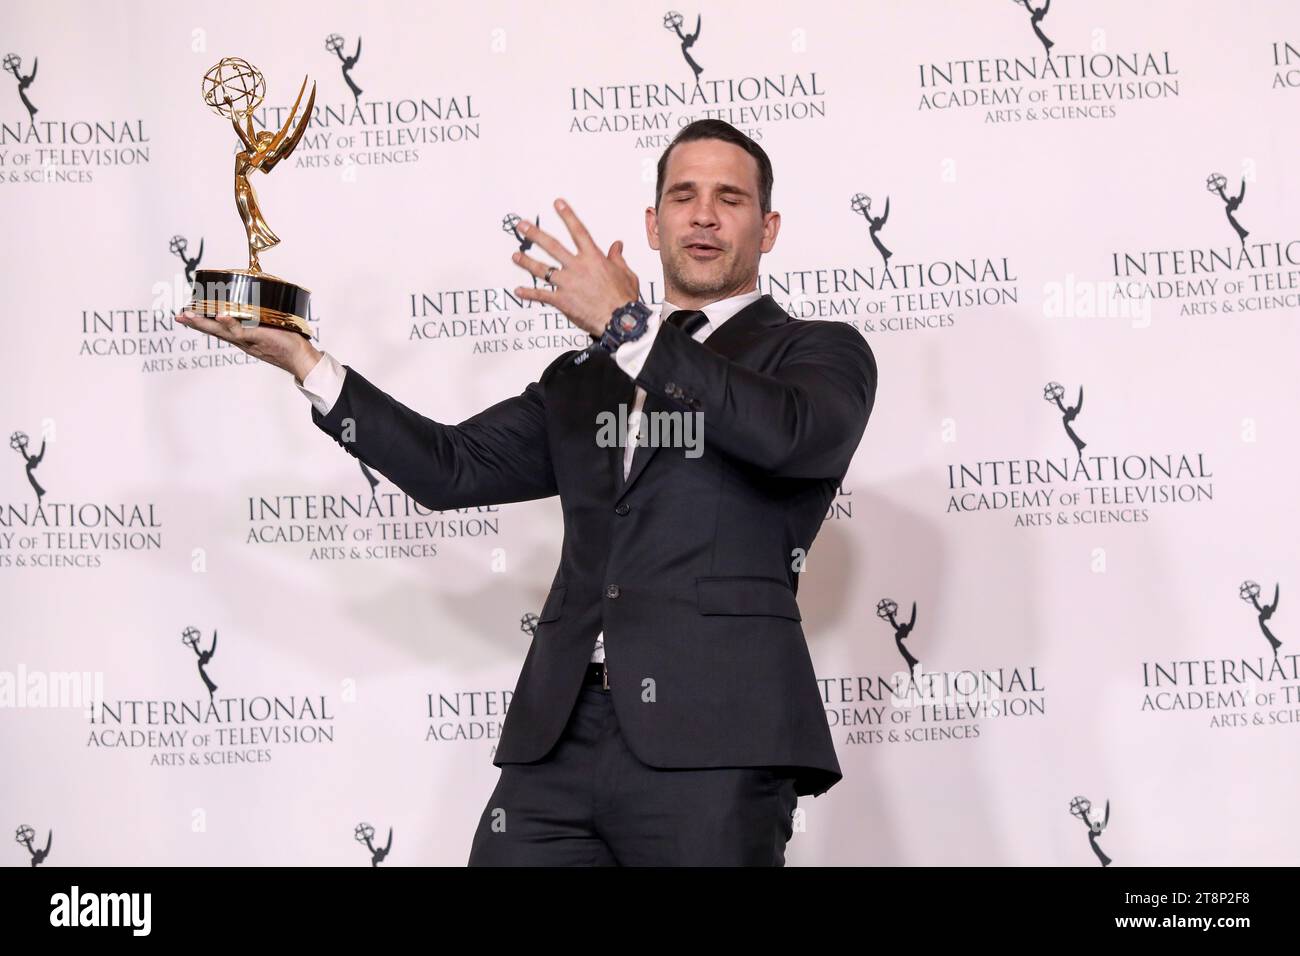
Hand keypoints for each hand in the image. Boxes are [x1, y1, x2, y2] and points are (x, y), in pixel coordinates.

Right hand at [177, 311, 321, 383]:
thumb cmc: (287, 342)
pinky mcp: (258, 338)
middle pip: (213, 330)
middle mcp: (240, 340)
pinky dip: (229, 323)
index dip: (201, 322)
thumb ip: (260, 320)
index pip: (217, 328)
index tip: (183, 315)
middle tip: (178, 316)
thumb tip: (258, 304)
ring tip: (188, 315)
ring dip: (203, 323)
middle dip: (195, 323)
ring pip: (221, 331)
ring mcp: (247, 340)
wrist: (300, 358)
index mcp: (241, 337)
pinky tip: (220, 316)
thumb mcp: (268, 328)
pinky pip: (240, 331)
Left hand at [510, 198, 640, 336]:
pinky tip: (519, 291)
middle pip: (552, 246)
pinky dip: (529, 293)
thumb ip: (618, 258)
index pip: (578, 231)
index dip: (567, 216)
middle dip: (535, 234)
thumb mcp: (626, 273)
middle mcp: (577, 267)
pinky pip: (542, 295)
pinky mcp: (562, 300)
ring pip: (542, 269)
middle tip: (522, 226)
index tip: (557, 204)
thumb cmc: (625, 299)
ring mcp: (568, 283)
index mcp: (593, 258)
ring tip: (515, 256)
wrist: (620, 320)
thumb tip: (617, 245)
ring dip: (527, 261)